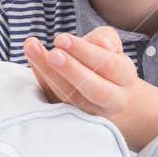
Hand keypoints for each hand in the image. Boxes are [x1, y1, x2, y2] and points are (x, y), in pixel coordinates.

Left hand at [23, 26, 144, 119]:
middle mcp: (112, 100)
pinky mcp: (71, 117)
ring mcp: (91, 112)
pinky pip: (56, 101)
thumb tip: (101, 44)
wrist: (106, 93)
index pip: (109, 65)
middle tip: (52, 53)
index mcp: (125, 79)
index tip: (61, 38)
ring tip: (32, 49)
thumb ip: (105, 38)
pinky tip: (32, 60)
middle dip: (71, 70)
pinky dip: (42, 80)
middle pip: (95, 90)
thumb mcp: (110, 44)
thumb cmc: (104, 61)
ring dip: (50, 74)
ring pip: (72, 98)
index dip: (85, 52)